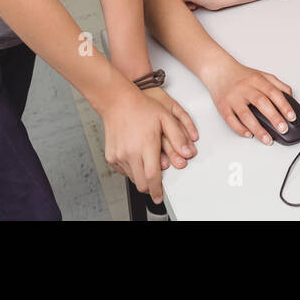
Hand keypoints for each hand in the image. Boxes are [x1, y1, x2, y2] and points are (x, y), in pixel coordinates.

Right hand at [100, 84, 197, 205]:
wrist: (117, 102)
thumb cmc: (142, 108)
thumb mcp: (166, 117)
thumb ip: (179, 136)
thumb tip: (188, 152)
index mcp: (145, 145)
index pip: (152, 176)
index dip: (157, 189)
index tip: (159, 196)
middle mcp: (130, 152)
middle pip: (141, 183)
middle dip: (151, 187)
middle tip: (156, 184)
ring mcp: (119, 155)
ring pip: (133, 178)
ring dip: (141, 177)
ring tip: (147, 162)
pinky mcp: (111, 157)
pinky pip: (124, 171)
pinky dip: (131, 169)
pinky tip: (136, 157)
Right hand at [203, 61, 294, 143]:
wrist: (219, 71)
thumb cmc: (242, 76)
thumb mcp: (262, 75)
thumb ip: (278, 85)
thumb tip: (291, 98)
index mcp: (257, 80)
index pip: (273, 92)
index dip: (284, 105)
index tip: (292, 117)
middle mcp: (245, 88)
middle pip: (261, 103)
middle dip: (274, 117)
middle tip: (283, 129)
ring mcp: (233, 98)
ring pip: (245, 115)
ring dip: (258, 129)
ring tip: (268, 139)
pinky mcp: (222, 107)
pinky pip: (230, 120)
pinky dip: (240, 129)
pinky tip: (249, 135)